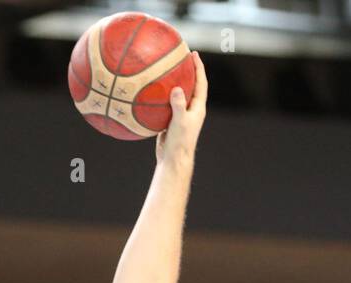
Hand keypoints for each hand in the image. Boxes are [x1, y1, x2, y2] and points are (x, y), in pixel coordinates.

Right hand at [155, 51, 206, 166]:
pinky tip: (150, 91)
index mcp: (198, 108)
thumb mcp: (180, 122)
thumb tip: (177, 88)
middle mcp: (191, 110)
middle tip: (181, 56)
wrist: (173, 160)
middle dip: (187, 71)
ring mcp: (181, 116)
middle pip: (191, 85)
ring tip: (166, 69)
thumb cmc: (179, 143)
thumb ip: (179, 105)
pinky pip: (166, 105)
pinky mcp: (171, 121)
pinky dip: (161, 96)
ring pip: (178, 95)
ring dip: (174, 82)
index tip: (194, 54)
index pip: (201, 83)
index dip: (199, 68)